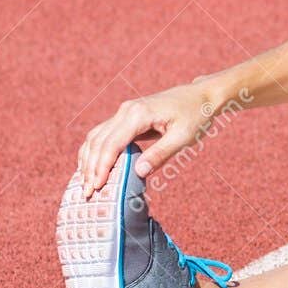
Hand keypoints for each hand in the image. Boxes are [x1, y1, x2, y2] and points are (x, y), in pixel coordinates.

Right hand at [77, 80, 229, 193]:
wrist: (201, 95)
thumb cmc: (195, 116)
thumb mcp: (183, 137)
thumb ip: (160, 154)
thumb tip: (137, 173)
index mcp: (139, 114)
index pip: (111, 144)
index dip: (102, 167)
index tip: (96, 187)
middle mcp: (126, 110)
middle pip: (98, 141)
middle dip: (90, 168)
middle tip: (86, 193)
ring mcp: (125, 112)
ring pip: (96, 137)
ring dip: (88, 160)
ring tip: (85, 184)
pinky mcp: (127, 116)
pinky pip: (104, 135)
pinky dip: (95, 151)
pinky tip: (92, 168)